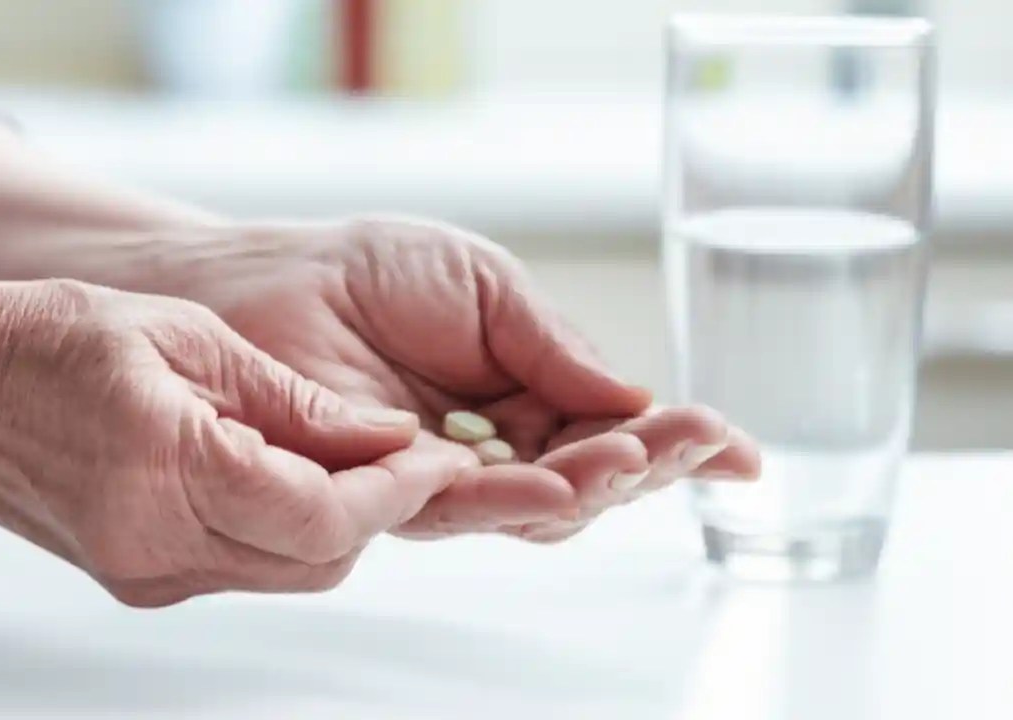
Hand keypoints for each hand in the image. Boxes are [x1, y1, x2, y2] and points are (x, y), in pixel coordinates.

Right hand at [0, 278, 459, 606]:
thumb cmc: (56, 341)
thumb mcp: (189, 336)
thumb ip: (296, 400)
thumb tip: (388, 433)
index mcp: (166, 467)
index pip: (322, 515)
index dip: (395, 489)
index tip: (438, 455)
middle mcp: (156, 543)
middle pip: (318, 558)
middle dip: (379, 508)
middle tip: (415, 453)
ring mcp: (145, 572)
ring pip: (291, 571)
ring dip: (341, 522)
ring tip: (363, 460)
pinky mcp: (141, 581)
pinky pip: (248, 567)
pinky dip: (290, 530)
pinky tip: (297, 477)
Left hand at [133, 217, 760, 540]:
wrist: (271, 284)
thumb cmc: (371, 273)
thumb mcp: (486, 284)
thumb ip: (554, 342)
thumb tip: (634, 392)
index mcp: (530, 391)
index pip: (615, 428)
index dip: (678, 442)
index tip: (741, 449)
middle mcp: (500, 447)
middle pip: (593, 478)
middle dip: (654, 464)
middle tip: (704, 441)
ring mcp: (452, 477)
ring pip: (544, 507)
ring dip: (600, 485)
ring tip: (642, 456)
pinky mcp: (398, 494)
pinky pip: (469, 509)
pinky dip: (524, 499)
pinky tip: (565, 485)